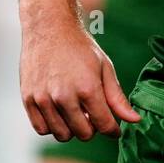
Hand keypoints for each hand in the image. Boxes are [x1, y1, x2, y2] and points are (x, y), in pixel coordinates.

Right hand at [20, 19, 139, 140]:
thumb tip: (135, 120)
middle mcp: (64, 96)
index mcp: (87, 88)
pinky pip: (42, 128)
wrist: (50, 28)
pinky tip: (60, 112)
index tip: (114, 129)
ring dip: (72, 129)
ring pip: (62, 134)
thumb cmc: (80, 47)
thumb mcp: (104, 68)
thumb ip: (117, 98)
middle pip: (83, 134)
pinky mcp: (28, 99)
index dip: (112, 130)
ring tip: (77, 112)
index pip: (104, 125)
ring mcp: (43, 99)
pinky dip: (53, 126)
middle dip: (93, 128)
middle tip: (94, 114)